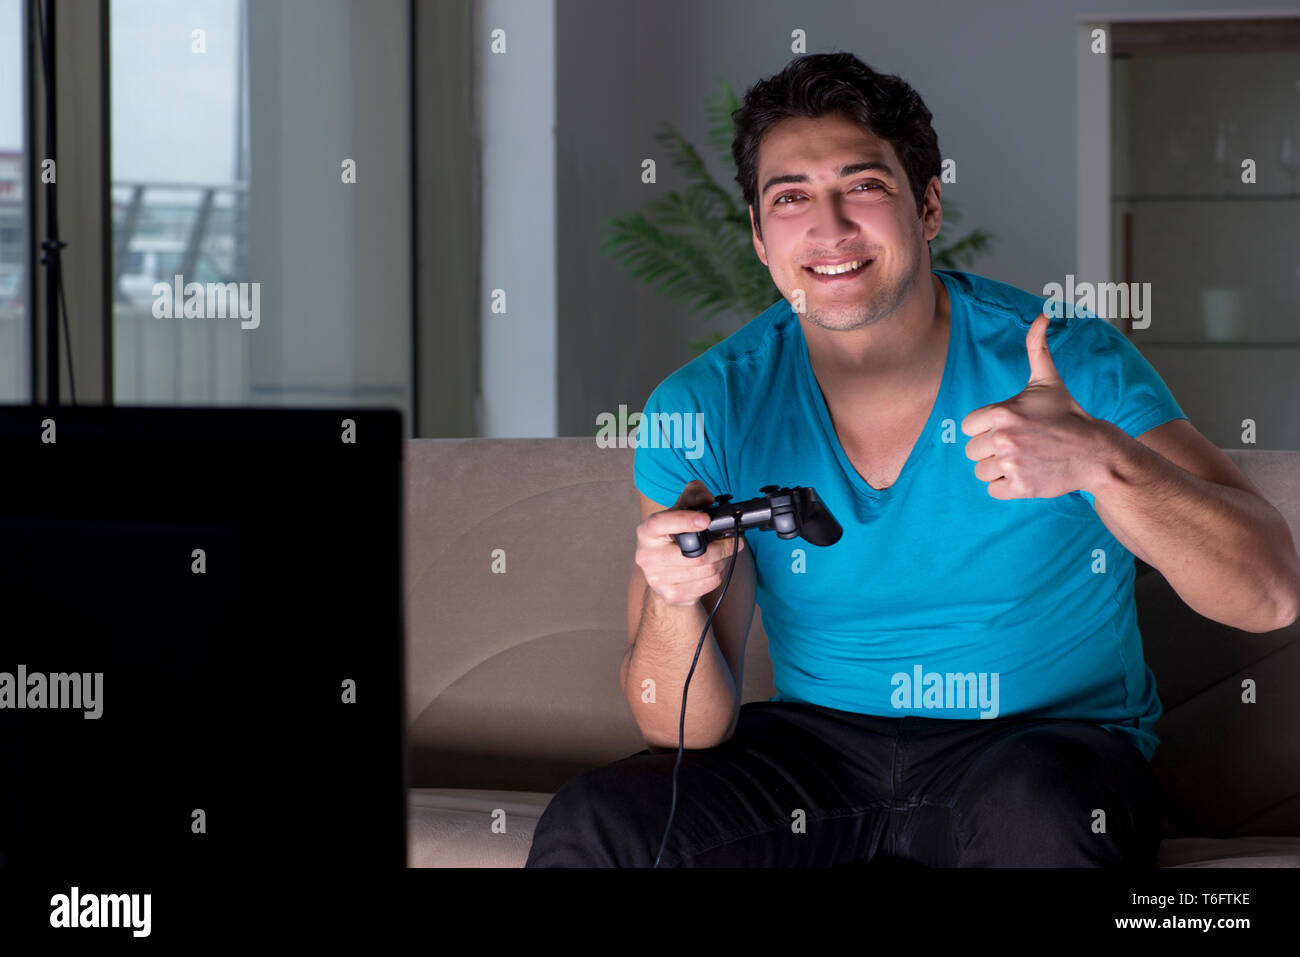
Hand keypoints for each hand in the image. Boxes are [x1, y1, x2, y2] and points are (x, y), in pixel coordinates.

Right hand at [634, 480, 744, 606]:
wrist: (663, 576)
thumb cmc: (672, 540)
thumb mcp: (679, 513)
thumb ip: (693, 497)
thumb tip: (707, 498)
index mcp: (647, 532)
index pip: (662, 523)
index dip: (684, 521)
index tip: (705, 520)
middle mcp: (647, 556)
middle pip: (695, 554)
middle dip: (720, 547)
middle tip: (733, 541)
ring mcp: (658, 579)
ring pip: (706, 569)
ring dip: (722, 560)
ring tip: (722, 553)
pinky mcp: (673, 595)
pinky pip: (709, 583)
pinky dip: (718, 574)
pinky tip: (714, 567)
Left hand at [960, 314, 1106, 499]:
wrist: (1095, 451)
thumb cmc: (1067, 414)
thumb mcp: (1048, 380)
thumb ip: (1036, 348)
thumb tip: (1043, 314)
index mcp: (1001, 412)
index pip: (968, 427)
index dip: (984, 429)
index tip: (1007, 427)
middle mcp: (1002, 437)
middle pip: (971, 452)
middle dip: (990, 450)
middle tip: (1018, 445)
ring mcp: (1011, 463)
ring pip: (980, 472)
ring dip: (997, 469)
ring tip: (1022, 459)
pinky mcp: (1020, 486)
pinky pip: (993, 489)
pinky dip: (1006, 486)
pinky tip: (1025, 474)